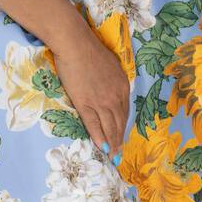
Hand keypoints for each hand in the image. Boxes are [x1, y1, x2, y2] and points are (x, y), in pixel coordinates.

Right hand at [51, 28, 130, 163]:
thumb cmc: (92, 51)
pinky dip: (98, 137)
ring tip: (111, 155)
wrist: (76, 45)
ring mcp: (101, 102)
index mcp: (123, 86)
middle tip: (119, 153)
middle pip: (119, 123)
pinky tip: (100, 147)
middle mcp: (115, 97)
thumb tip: (113, 90)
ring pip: (109, 127)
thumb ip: (114, 81)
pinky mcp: (85, 104)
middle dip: (119, 139)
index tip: (122, 136)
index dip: (123, 126)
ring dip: (111, 143)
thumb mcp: (112, 66)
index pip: (125, 112)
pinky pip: (93, 125)